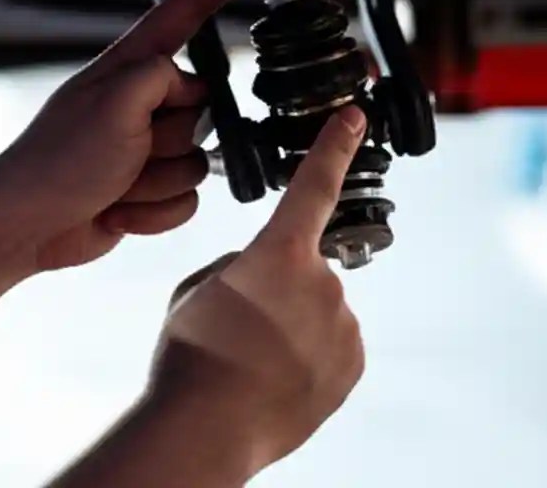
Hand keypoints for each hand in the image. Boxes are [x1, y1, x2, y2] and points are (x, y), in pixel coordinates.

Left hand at [0, 0, 256, 271]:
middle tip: (130, 150)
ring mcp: (146, 149)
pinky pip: (188, 201)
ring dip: (159, 182)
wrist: (27, 227)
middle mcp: (141, 103)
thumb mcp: (114, 101)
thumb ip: (162, 76)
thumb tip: (189, 90)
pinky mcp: (150, 188)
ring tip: (117, 183)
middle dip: (175, 139)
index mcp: (130, 69)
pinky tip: (119, 210)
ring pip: (200, 162)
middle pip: (205, 109)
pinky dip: (157, 213)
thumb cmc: (57, 162)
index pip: (184, 13)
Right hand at [145, 106, 368, 481]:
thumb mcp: (197, 290)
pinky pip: (332, 347)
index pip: (314, 183)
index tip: (355, 115)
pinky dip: (308, 359)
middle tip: (240, 329)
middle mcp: (322, 281)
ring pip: (317, 312)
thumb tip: (263, 276)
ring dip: (291, 328)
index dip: (334, 145)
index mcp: (280, 251)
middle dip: (277, 291)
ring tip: (252, 362)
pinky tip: (275, 381)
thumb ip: (238, 267)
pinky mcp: (352, 363)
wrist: (207, 430)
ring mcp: (343, 324)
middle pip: (302, 271)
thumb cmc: (191, 357)